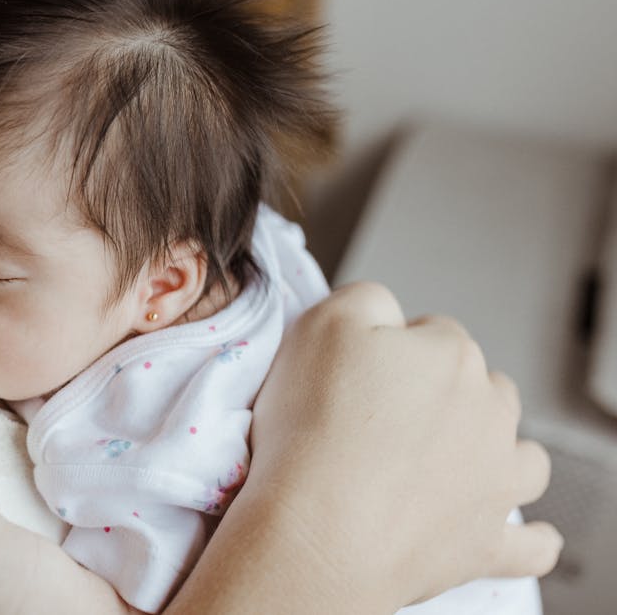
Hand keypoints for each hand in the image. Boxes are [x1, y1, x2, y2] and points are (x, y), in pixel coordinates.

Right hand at [245, 282, 561, 606]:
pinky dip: (527, 538)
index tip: (353, 377)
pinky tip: (513, 531)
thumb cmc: (311, 429)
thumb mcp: (319, 324)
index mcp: (451, 356)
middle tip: (379, 420)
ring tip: (441, 464)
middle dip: (442, 397)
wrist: (317, 532)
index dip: (388, 351)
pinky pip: (531, 544)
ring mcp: (495, 482)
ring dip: (491, 452)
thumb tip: (387, 312)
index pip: (430, 333)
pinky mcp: (487, 544)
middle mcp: (489, 413)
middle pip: (479, 387)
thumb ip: (365, 299)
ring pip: (519, 454)